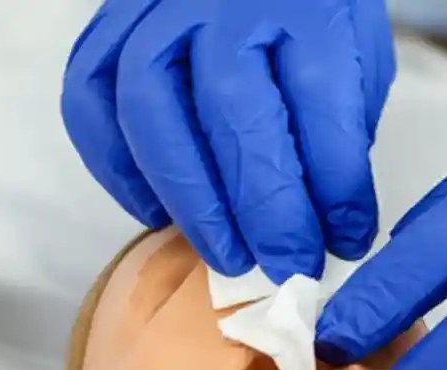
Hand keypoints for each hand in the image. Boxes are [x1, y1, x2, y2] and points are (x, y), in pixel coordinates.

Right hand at [62, 0, 394, 282]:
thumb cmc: (309, 16)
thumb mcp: (357, 53)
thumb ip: (343, 124)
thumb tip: (328, 221)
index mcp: (304, 2)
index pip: (319, 97)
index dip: (334, 184)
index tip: (345, 241)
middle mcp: (221, 0)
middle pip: (231, 108)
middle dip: (261, 207)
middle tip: (286, 267)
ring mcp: (153, 11)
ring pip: (148, 108)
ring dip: (189, 199)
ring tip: (227, 257)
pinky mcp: (105, 30)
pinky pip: (89, 101)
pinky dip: (117, 168)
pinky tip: (158, 213)